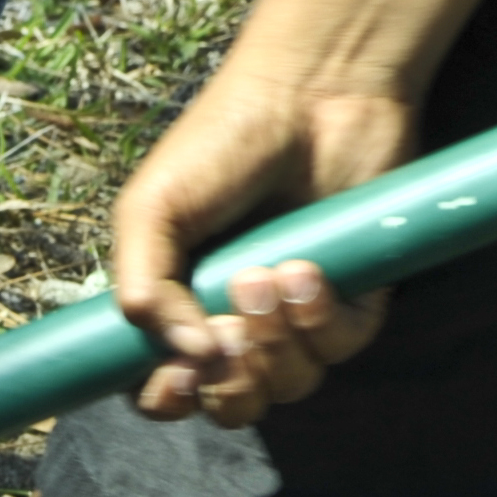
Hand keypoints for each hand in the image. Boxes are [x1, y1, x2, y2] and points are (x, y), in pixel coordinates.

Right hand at [112, 63, 413, 425]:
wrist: (315, 91)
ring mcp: (295, 316)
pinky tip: (308, 269)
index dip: (168, 398)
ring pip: (286, 387)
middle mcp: (234, 321)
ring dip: (274, 345)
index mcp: (176, 308)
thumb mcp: (152, 211)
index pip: (163, 389)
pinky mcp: (352, 300)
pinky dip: (321, 321)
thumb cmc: (222, 141)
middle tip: (229, 333)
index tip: (177, 376)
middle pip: (229, 404)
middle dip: (229, 385)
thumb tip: (188, 358)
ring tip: (268, 274)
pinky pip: (338, 350)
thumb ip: (145, 288)